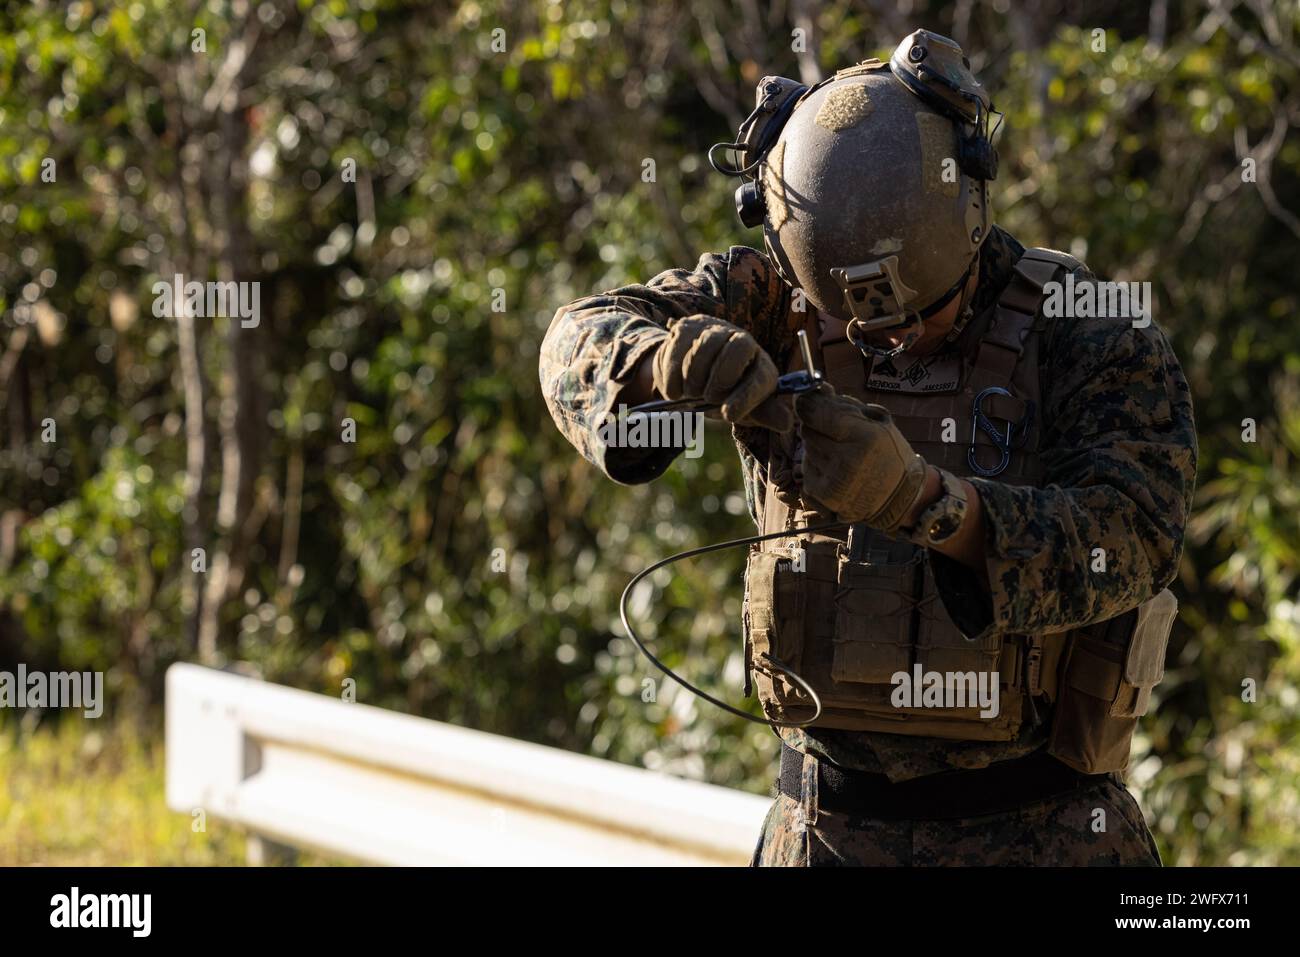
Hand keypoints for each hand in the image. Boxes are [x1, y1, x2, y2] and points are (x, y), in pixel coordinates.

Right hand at [651, 316, 793, 431]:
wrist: (691, 380)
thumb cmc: (725, 396)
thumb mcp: (744, 409)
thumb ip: (763, 414)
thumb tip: (786, 424)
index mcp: (761, 364)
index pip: (761, 373)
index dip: (747, 394)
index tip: (729, 414)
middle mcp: (742, 340)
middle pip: (738, 346)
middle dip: (720, 378)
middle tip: (708, 398)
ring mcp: (714, 330)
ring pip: (705, 345)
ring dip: (694, 376)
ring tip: (691, 393)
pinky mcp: (687, 328)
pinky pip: (679, 345)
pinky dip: (673, 373)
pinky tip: (673, 390)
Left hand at [795, 386, 927, 529]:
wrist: (899, 498)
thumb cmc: (888, 453)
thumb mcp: (878, 423)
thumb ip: (846, 404)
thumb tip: (817, 390)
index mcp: (866, 439)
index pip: (819, 414)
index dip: (808, 403)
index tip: (805, 399)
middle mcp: (847, 463)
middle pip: (808, 429)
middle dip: (817, 425)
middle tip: (835, 432)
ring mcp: (831, 483)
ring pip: (806, 448)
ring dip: (818, 446)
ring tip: (842, 454)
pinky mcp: (820, 496)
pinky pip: (805, 468)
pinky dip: (816, 465)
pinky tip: (835, 470)